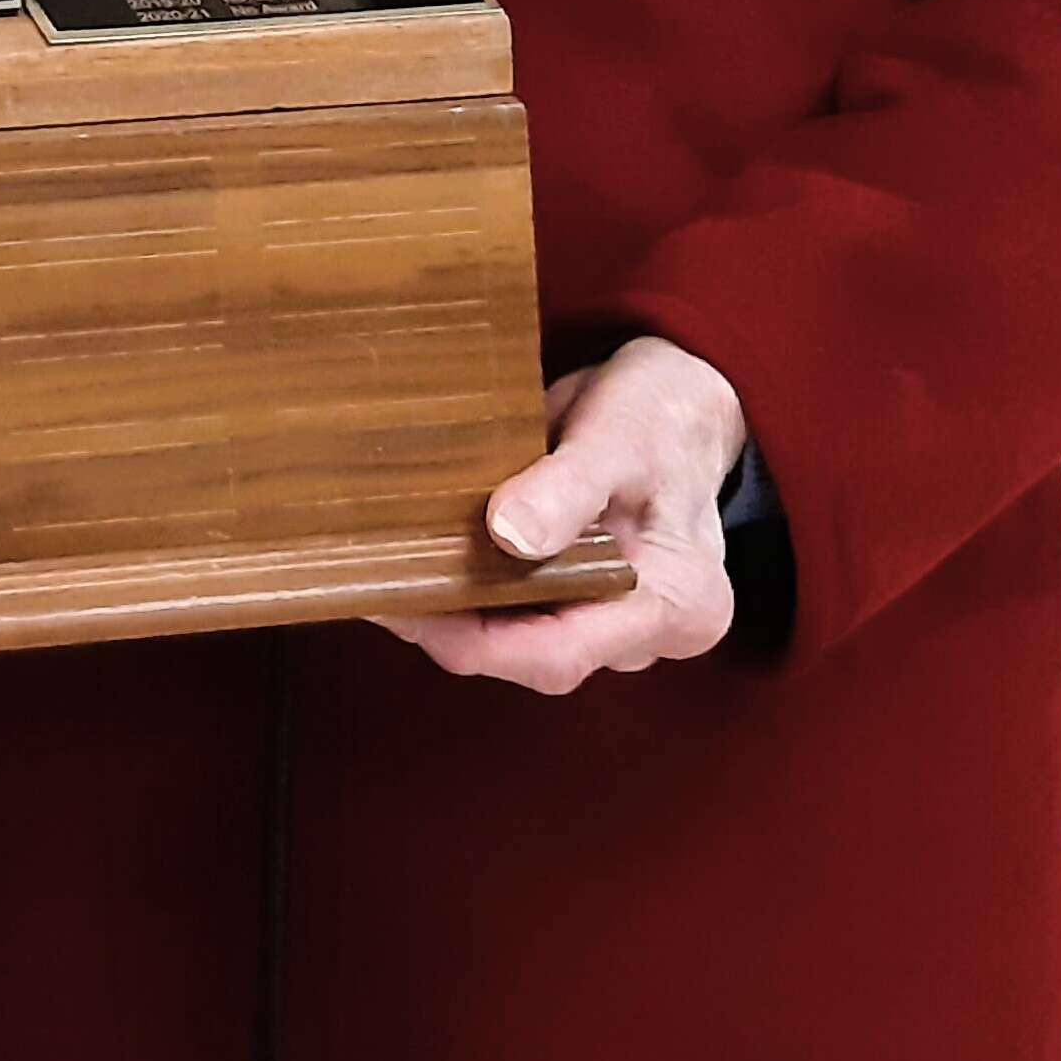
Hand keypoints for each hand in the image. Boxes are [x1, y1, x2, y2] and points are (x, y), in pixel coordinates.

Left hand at [375, 337, 748, 695]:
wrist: (681, 405)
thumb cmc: (661, 417)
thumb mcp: (618, 437)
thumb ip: (568, 488)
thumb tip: (509, 536)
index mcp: (677, 604)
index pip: (561, 655)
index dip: (473, 642)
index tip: (403, 605)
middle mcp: (650, 631)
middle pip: (535, 655)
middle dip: (454, 627)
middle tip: (378, 582)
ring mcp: (620, 622)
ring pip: (524, 637)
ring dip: (460, 609)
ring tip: (393, 569)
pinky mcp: (589, 601)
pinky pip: (524, 611)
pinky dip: (476, 590)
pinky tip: (430, 561)